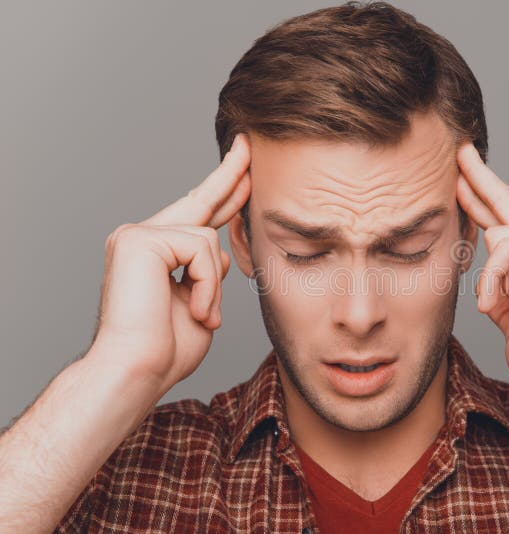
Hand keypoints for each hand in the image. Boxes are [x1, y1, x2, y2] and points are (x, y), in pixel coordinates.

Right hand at [90, 133, 250, 391]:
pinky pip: (200, 249)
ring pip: (207, 239)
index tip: (245, 167)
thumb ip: (208, 272)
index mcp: (156, 253)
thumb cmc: (165, 350)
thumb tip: (220, 249)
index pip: (197, 214)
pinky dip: (206, 284)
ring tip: (201, 315)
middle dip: (229, 174)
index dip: (224, 191)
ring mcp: (137, 234)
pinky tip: (194, 308)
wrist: (137, 371)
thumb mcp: (201, 304)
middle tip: (247, 144)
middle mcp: (141, 237)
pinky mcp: (139, 240)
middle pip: (199, 200)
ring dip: (214, 285)